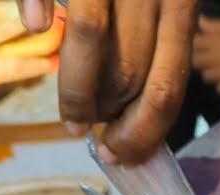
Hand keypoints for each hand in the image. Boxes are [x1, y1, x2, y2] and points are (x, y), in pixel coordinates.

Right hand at [17, 0, 196, 163]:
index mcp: (183, 9)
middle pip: (130, 72)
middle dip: (108, 116)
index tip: (121, 155)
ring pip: (91, 39)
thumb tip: (131, 114)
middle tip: (91, 134)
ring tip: (72, 115)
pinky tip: (36, 25)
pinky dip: (40, 8)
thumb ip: (154, 49)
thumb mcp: (162, 8)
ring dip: (76, 88)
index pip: (168, 86)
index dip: (143, 130)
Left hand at [193, 17, 219, 94]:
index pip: (195, 43)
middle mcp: (215, 57)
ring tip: (219, 70)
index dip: (198, 44)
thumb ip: (215, 24)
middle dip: (201, 60)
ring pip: (207, 76)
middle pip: (197, 62)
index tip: (203, 45)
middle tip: (209, 59)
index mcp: (214, 41)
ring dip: (211, 73)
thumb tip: (200, 21)